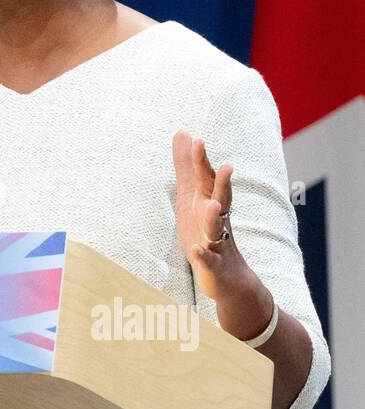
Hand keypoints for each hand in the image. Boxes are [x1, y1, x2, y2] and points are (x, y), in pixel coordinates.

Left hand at [171, 129, 238, 301]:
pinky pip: (209, 259)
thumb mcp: (192, 195)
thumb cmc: (204, 228)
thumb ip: (187, 166)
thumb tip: (183, 133)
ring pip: (217, 228)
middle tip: (225, 166)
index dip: (202, 161)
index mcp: (209, 200)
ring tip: (213, 205)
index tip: (197, 140)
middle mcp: (216, 217)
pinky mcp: (213, 264)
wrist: (226, 274)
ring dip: (215, 217)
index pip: (207, 178)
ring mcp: (216, 241)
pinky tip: (198, 251)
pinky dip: (204, 255)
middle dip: (222, 183)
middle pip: (220, 197)